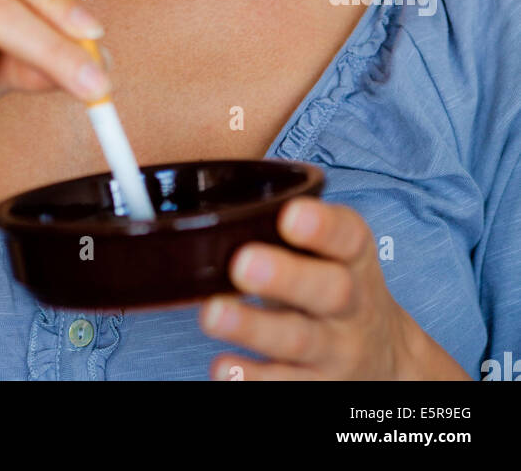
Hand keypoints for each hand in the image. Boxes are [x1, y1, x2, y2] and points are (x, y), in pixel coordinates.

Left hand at [198, 196, 471, 379]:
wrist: (386, 360)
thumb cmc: (334, 284)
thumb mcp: (332, 254)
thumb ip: (288, 230)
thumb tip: (216, 210)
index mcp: (354, 259)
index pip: (349, 237)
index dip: (323, 226)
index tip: (290, 216)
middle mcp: (352, 305)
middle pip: (330, 291)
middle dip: (287, 277)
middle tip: (243, 263)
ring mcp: (335, 351)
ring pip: (298, 340)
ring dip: (253, 327)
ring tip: (212, 314)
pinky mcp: (317, 387)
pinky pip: (285, 384)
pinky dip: (252, 378)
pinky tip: (223, 366)